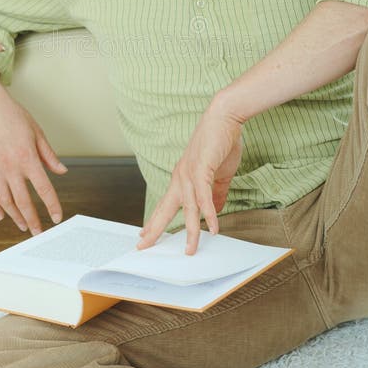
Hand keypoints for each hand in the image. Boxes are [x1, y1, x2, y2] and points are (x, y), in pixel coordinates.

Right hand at [0, 75, 66, 234]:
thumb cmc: (12, 115)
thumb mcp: (37, 133)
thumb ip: (49, 155)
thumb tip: (61, 171)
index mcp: (27, 158)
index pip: (44, 189)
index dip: (52, 205)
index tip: (57, 217)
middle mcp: (10, 168)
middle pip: (23, 201)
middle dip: (33, 220)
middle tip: (39, 232)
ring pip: (5, 201)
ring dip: (15, 217)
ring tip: (23, 226)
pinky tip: (2, 215)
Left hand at [138, 99, 243, 254]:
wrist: (224, 117)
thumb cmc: (220, 142)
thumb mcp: (219, 174)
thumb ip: (216, 193)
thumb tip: (215, 211)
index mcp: (182, 178)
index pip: (166, 204)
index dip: (155, 220)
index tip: (145, 235)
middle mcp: (181, 178)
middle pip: (166, 209)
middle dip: (155, 230)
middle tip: (143, 247)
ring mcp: (189, 174)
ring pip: (188, 209)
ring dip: (190, 231)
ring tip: (190, 250)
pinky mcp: (202, 169)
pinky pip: (204, 196)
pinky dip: (209, 213)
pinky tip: (213, 227)